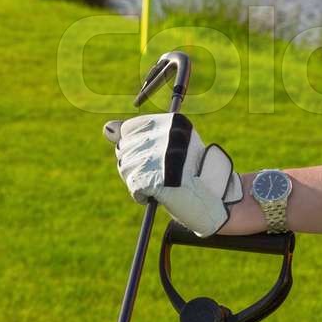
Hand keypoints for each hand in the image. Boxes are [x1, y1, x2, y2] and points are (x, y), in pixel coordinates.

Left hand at [103, 112, 242, 236]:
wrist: (214, 198)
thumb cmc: (191, 171)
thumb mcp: (168, 144)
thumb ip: (137, 134)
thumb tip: (107, 128)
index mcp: (172, 123)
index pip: (129, 128)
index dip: (135, 145)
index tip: (151, 157)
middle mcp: (166, 136)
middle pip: (124, 149)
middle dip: (135, 165)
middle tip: (159, 173)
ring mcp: (160, 157)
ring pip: (125, 168)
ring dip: (138, 181)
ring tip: (161, 184)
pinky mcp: (155, 178)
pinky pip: (133, 187)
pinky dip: (142, 195)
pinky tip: (158, 194)